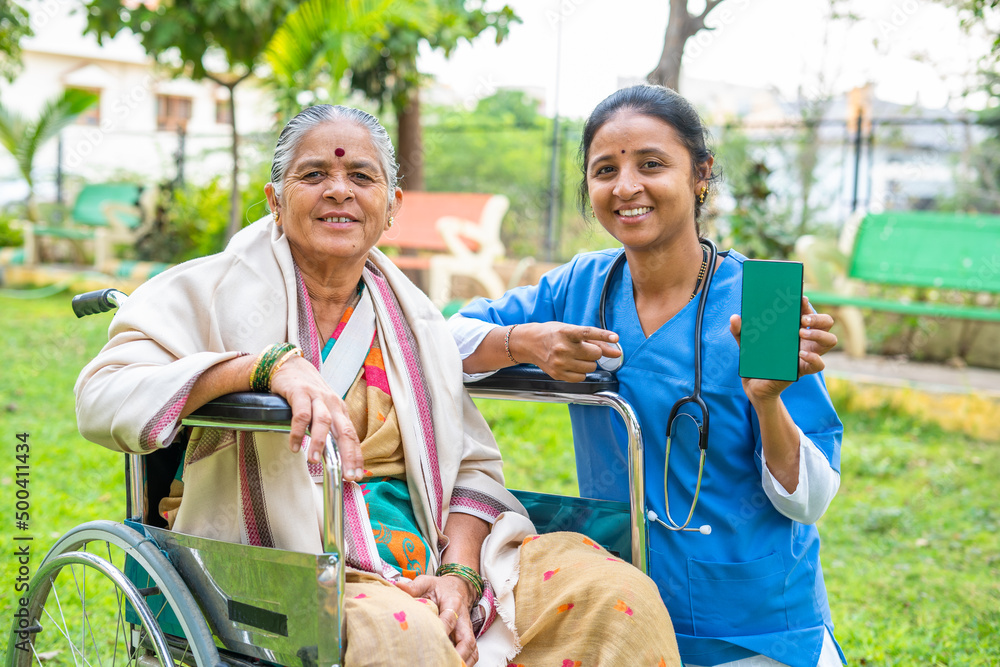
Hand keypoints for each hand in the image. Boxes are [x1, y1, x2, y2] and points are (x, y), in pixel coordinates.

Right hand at [269, 355, 363, 481]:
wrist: (289, 366)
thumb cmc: (307, 393)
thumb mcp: (322, 410)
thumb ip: (328, 430)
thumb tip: (335, 458)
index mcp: (340, 411)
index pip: (352, 437)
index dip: (356, 457)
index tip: (358, 475)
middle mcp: (332, 404)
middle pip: (345, 431)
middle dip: (348, 454)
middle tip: (346, 474)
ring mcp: (317, 397)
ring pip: (324, 421)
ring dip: (320, 443)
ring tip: (314, 461)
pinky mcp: (300, 392)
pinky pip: (301, 414)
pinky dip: (298, 432)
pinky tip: (294, 446)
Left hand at [395, 574, 478, 664]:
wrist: (457, 588)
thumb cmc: (439, 588)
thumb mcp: (427, 582)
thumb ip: (414, 586)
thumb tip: (398, 586)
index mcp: (453, 603)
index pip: (449, 619)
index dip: (443, 630)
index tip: (432, 639)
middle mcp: (463, 618)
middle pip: (467, 639)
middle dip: (459, 654)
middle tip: (445, 662)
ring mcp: (467, 629)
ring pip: (471, 648)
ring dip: (463, 660)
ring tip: (450, 666)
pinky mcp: (467, 636)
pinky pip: (472, 651)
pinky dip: (467, 661)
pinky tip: (455, 665)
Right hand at [513, 322, 620, 381]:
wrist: (529, 343)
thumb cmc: (553, 334)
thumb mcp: (571, 330)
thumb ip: (595, 340)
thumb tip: (616, 351)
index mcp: (566, 332)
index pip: (588, 333)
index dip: (603, 335)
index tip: (615, 337)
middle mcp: (562, 347)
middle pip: (595, 354)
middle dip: (594, 352)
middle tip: (584, 349)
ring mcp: (559, 362)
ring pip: (591, 367)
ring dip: (589, 362)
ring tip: (577, 356)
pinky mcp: (558, 374)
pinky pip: (582, 377)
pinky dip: (581, 372)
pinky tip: (572, 364)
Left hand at [729, 297, 837, 404]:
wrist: (754, 385)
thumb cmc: (755, 359)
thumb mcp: (745, 343)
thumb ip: (739, 330)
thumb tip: (735, 317)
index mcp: (794, 329)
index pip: (808, 311)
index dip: (806, 304)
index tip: (799, 298)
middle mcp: (806, 340)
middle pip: (826, 322)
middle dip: (818, 318)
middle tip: (802, 320)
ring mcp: (808, 354)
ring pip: (830, 340)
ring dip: (819, 334)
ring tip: (801, 334)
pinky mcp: (804, 370)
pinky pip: (819, 364)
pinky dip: (813, 358)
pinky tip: (800, 354)